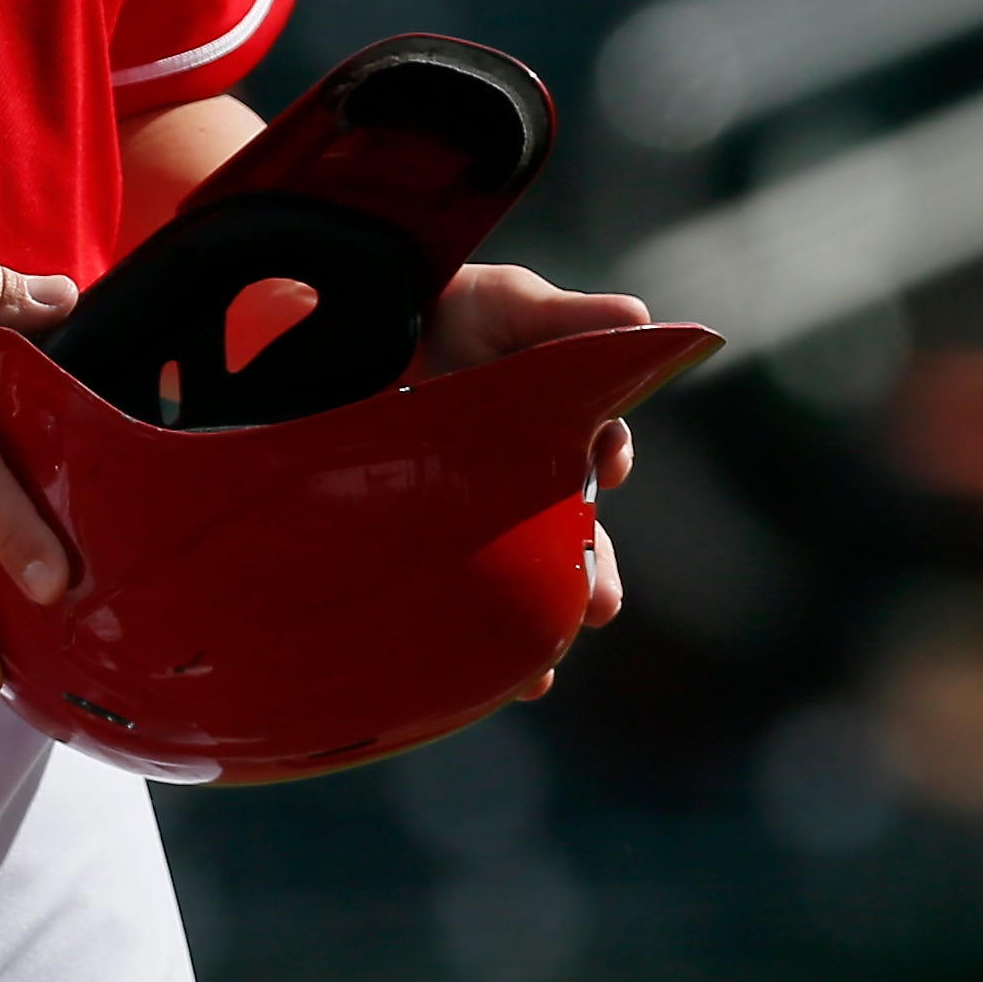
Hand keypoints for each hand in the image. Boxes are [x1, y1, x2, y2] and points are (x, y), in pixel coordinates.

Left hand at [427, 260, 654, 699]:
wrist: (343, 319)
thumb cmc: (441, 301)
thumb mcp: (504, 304)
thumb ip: (567, 317)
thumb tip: (639, 319)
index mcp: (553, 419)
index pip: (599, 449)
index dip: (609, 459)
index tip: (611, 465)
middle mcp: (520, 470)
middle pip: (567, 532)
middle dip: (588, 573)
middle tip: (597, 604)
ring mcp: (471, 506)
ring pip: (517, 575)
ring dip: (535, 622)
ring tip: (538, 670)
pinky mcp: (420, 534)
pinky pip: (454, 593)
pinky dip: (473, 642)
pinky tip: (482, 679)